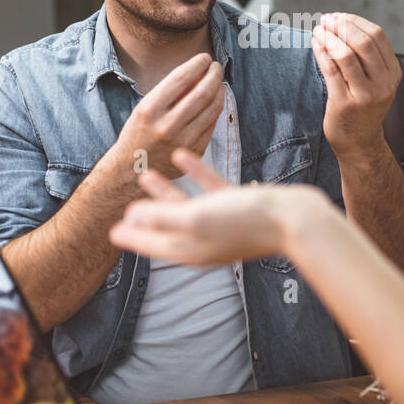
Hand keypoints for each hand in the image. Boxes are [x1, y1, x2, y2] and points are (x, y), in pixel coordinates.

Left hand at [110, 148, 331, 264]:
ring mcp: (221, 222)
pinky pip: (208, 188)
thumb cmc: (244, 221)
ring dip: (164, 190)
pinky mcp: (237, 204)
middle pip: (164, 226)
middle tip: (122, 205)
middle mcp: (203, 238)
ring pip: (184, 205)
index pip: (151, 244)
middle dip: (143, 215)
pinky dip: (193, 173)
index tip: (110, 230)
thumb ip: (162, 217)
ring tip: (147, 175)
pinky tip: (182, 155)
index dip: (130, 236)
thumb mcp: (195, 219)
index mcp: (189, 248)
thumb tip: (132, 217)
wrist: (293, 219)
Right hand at [112, 53, 224, 177]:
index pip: (181, 78)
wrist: (132, 168)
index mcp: (150, 110)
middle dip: (213, 75)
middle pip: (201, 92)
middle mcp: (167, 125)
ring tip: (218, 82)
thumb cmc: (138, 133)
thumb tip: (196, 71)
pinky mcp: (194, 151)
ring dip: (219, 91)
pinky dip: (216, 109)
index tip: (204, 58)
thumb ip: (169, 92)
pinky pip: (212, 124)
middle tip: (216, 67)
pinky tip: (216, 101)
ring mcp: (183, 141)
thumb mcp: (144, 108)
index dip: (197, 64)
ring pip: (212, 108)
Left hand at [311, 12, 400, 159]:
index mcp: (392, 73)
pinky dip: (321, 52)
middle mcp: (382, 83)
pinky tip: (315, 44)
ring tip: (318, 30)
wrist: (359, 142)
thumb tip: (343, 23)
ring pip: (346, 55)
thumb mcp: (376, 81)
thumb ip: (368, 57)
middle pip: (363, 42)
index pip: (377, 35)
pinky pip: (330, 70)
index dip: (355, 21)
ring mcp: (364, 95)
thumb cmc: (363, 106)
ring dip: (329, 37)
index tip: (338, 16)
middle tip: (326, 20)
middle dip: (341, 26)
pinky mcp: (344, 103)